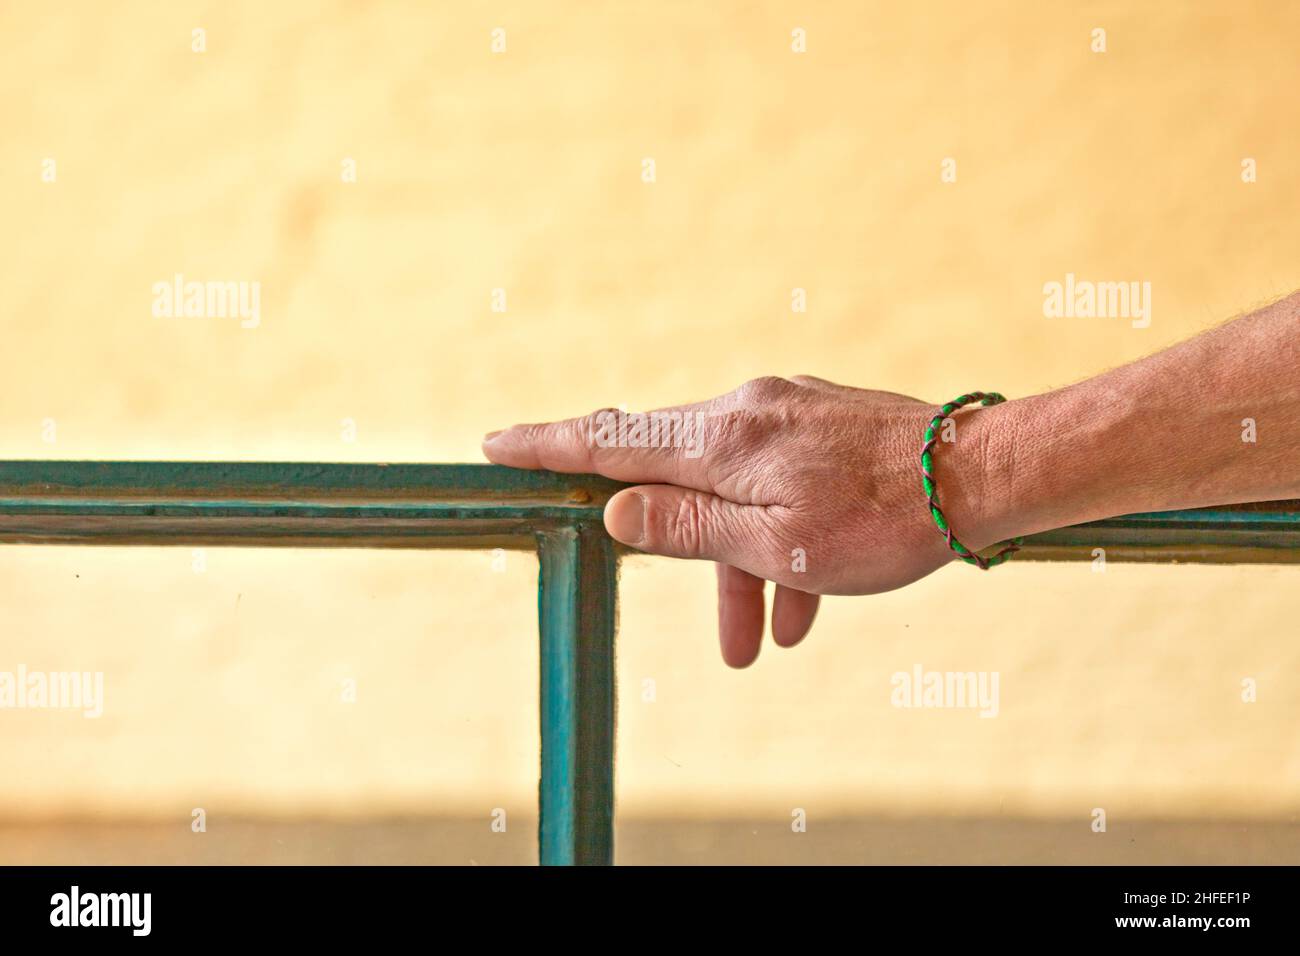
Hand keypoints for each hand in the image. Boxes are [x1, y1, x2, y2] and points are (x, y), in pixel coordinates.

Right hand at [482, 376, 1020, 667]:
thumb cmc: (882, 520)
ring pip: (731, 496)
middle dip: (667, 545)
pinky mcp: (819, 427)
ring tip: (754, 642)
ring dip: (734, 567)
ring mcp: (785, 415)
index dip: (548, 445)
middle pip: (673, 477)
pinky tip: (803, 607)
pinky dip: (776, 544)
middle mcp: (745, 412)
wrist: (979, 477)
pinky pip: (775, 488)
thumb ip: (688, 527)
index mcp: (723, 437)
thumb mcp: (774, 543)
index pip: (611, 439)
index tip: (497, 443)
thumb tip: (617, 511)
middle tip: (633, 574)